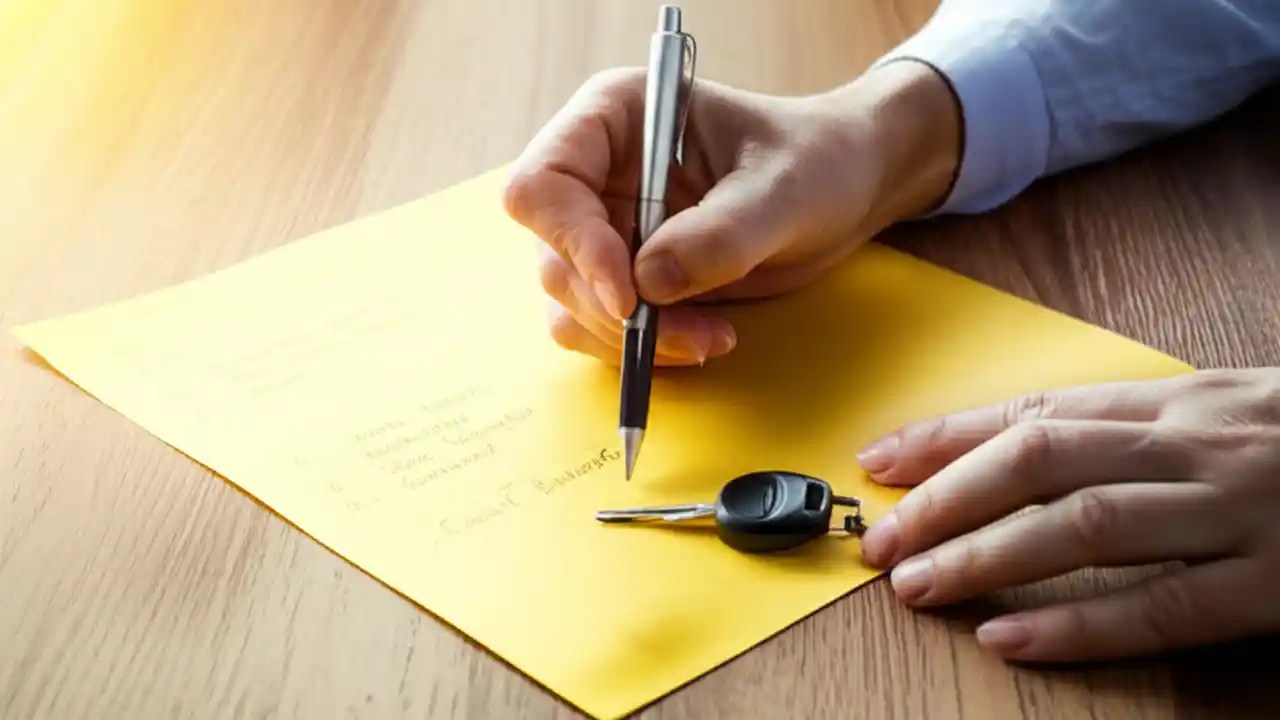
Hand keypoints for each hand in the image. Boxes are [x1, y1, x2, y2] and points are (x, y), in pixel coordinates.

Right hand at [503, 61, 957, 365]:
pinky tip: (701, 339)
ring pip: (571, 302)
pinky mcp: (624, 277)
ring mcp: (605, 228)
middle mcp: (595, 174)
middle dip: (615, 308)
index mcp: (613, 119)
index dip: (572, 243)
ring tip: (710, 338)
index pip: (542, 184)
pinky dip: (642, 350)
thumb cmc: (815, 161)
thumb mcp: (781, 192)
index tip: (629, 294)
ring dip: (632, 339)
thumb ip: (719, 236)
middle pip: (554, 256)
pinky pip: (599, 328)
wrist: (845, 189)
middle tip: (690, 334)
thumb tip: (649, 283)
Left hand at [857, 368, 1279, 660]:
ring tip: (920, 585)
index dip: (947, 437)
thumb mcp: (1216, 412)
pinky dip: (1081, 625)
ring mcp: (1239, 513)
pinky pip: (1164, 607)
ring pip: (1088, 525)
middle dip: (947, 499)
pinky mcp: (1279, 582)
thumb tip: (1010, 449)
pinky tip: (1012, 639)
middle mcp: (1198, 446)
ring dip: (989, 556)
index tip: (879, 462)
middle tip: (879, 539)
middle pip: (1043, 460)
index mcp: (1179, 401)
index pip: (1036, 411)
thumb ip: (1126, 426)